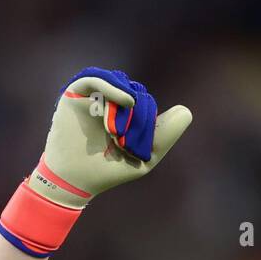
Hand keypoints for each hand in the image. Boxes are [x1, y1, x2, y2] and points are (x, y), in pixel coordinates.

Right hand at [32, 68, 191, 207]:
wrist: (74, 181)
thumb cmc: (108, 171)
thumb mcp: (145, 158)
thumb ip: (165, 136)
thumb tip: (186, 111)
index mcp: (124, 115)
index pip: (144, 102)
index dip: (147, 117)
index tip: (135, 143)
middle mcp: (108, 102)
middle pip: (133, 91)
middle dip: (137, 112)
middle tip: (126, 137)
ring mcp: (92, 96)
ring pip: (118, 81)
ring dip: (127, 97)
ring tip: (126, 119)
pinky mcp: (75, 93)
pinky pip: (96, 78)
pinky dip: (113, 85)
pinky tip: (126, 101)